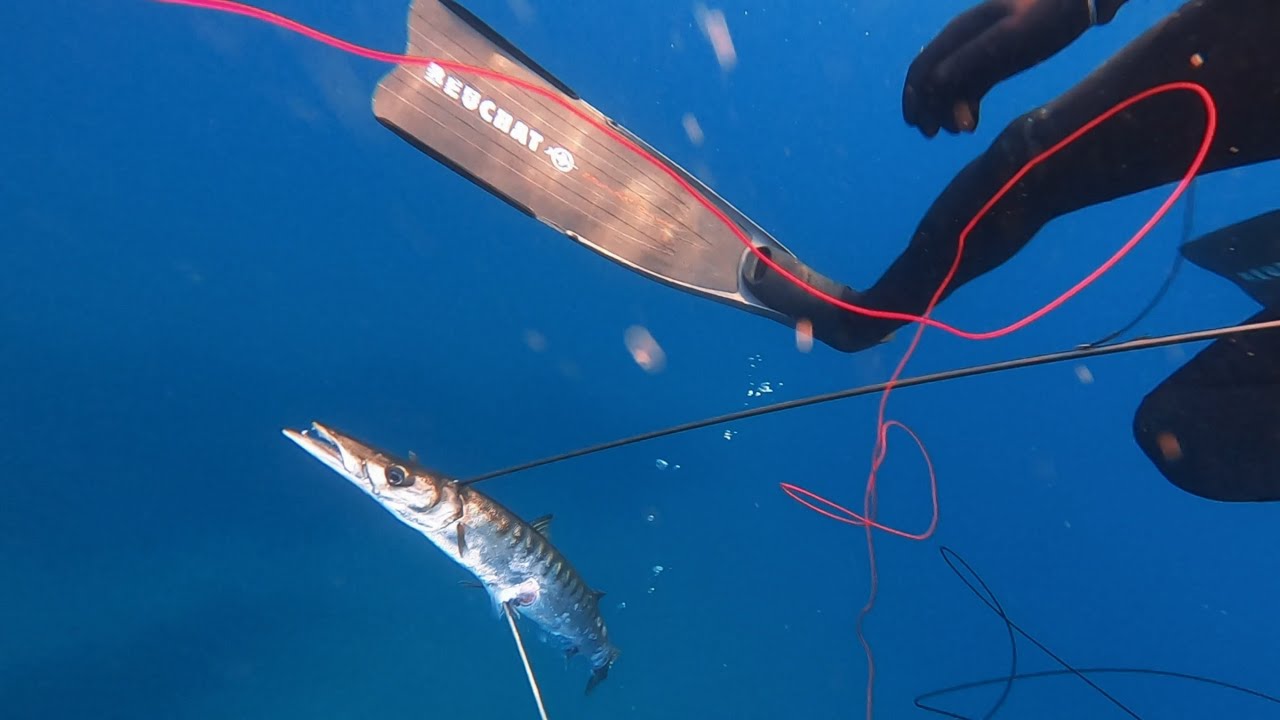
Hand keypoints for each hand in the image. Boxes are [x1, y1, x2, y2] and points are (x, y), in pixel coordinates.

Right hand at [902, 0, 1097, 137]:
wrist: (1075, 2)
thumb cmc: (1045, 15)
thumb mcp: (1009, 36)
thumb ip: (971, 58)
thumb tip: (932, 85)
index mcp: (959, 34)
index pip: (922, 68)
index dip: (914, 98)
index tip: (920, 126)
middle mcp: (961, 44)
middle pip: (930, 81)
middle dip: (929, 109)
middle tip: (937, 134)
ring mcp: (976, 55)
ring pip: (949, 89)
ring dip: (948, 112)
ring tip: (963, 131)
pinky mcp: (993, 64)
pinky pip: (969, 90)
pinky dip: (965, 108)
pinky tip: (973, 125)